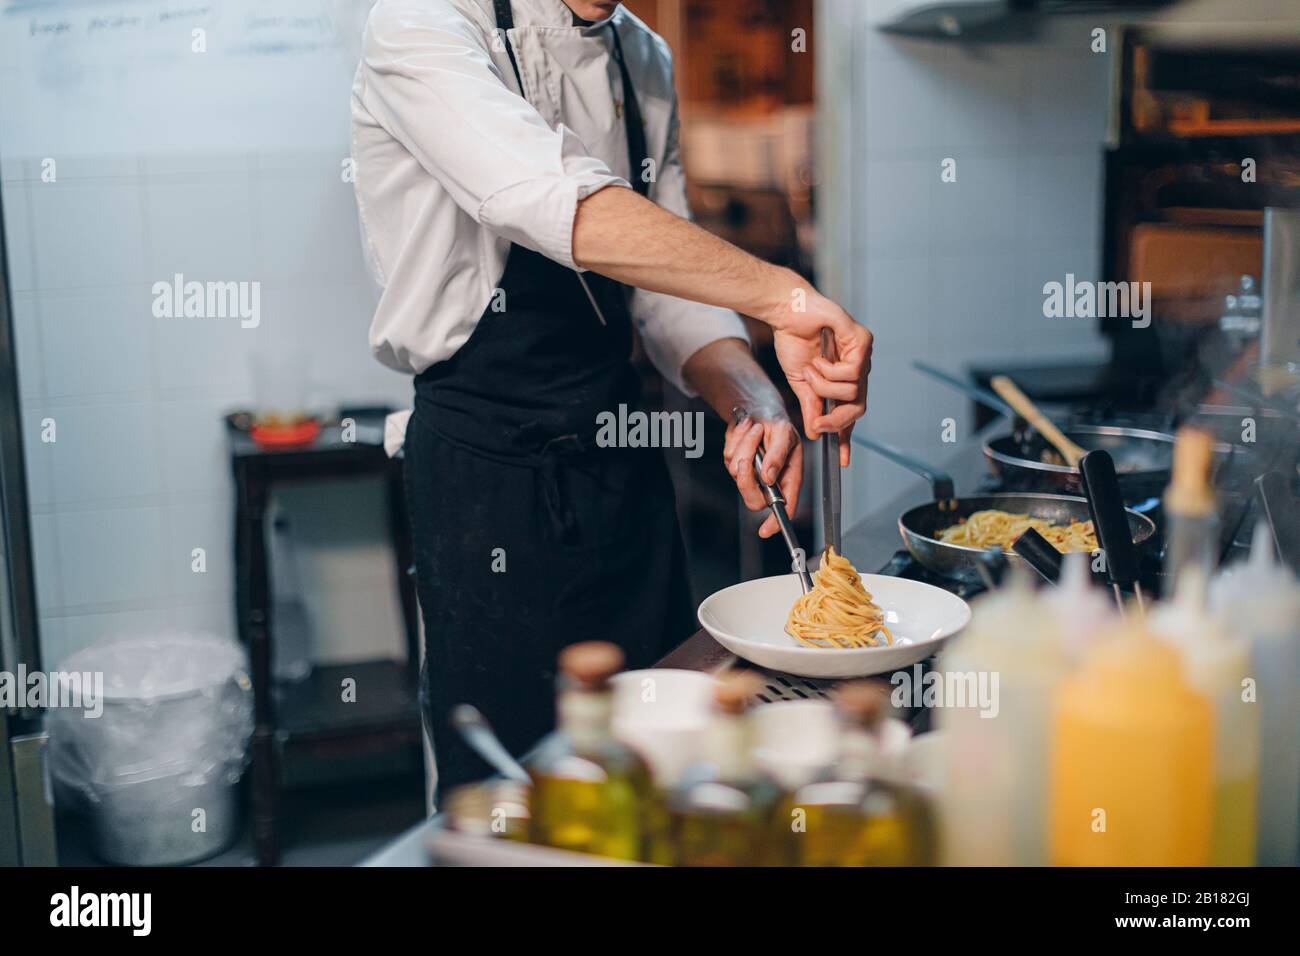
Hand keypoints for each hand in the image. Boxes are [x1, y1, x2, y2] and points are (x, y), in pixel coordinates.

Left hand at [723, 411, 802, 538]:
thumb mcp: (785, 433)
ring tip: (755, 428)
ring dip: (745, 444)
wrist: (758, 409)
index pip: (784, 507)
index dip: (776, 522)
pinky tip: (746, 429)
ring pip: (738, 471)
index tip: (765, 530)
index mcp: (788, 477)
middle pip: (753, 498)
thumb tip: (770, 477)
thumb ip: (779, 455)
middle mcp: (769, 481)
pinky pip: (728, 457)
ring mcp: (750, 474)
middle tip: (750, 453)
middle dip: (747, 476)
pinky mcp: (734, 465)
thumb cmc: (777, 423)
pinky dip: (736, 439)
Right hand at [765, 275, 871, 464]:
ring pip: (852, 391)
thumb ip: (811, 406)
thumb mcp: (801, 382)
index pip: (850, 411)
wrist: (786, 313)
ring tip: (812, 368)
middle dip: (837, 419)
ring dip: (825, 385)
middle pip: (858, 407)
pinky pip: (852, 373)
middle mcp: (857, 368)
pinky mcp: (862, 341)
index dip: (847, 435)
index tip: (844, 460)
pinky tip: (820, 358)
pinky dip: (830, 370)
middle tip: (818, 422)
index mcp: (843, 378)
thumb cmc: (793, 339)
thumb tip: (814, 432)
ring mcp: (862, 355)